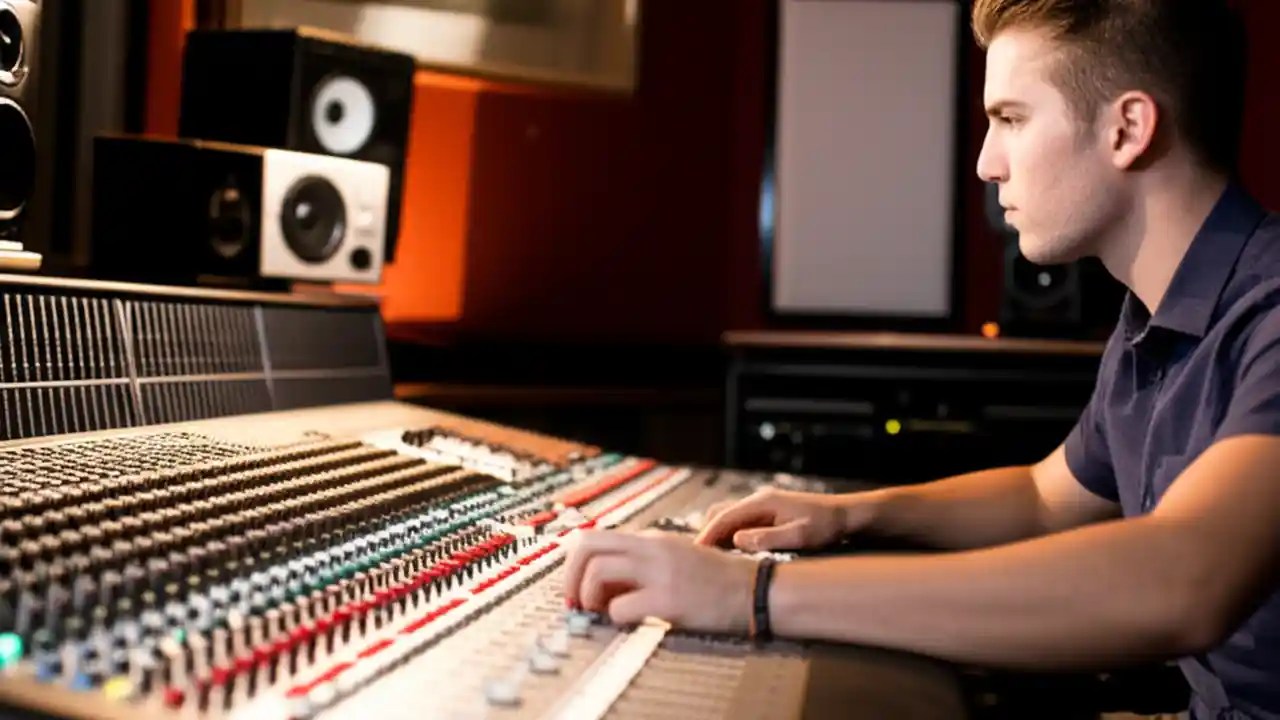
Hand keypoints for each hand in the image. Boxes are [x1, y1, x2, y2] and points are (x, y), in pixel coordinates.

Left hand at [563, 530, 756, 633]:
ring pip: (598, 570)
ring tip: (601, 612)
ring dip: (588, 596)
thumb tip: (604, 582)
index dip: (575, 563)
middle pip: (587, 546)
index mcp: (652, 540)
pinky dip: (615, 618)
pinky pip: (621, 607)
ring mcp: (660, 572)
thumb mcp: (676, 558)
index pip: (595, 537)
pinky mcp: (669, 599)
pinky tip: (629, 621)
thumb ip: (642, 563)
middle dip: (571, 576)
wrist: (754, 590)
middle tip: (576, 601)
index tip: (576, 586)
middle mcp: (652, 549)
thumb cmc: (717, 580)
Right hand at [695, 487, 867, 551]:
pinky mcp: (767, 513)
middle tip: (696, 558)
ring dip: (717, 534)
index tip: (693, 553)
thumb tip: (736, 541)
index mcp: (762, 502)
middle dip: (706, 534)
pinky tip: (729, 551)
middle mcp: (758, 500)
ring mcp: (762, 505)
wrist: (845, 515)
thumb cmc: (825, 525)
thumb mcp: (800, 536)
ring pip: (727, 516)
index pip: (723, 517)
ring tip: (710, 557)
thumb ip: (767, 538)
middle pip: (719, 513)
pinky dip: (728, 534)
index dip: (706, 535)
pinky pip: (739, 522)